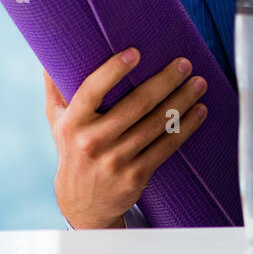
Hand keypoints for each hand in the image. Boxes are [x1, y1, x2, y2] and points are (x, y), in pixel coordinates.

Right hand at [44, 48, 209, 228]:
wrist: (82, 203)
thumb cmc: (73, 149)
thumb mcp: (57, 121)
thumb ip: (57, 87)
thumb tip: (53, 50)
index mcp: (72, 123)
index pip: (91, 91)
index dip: (113, 71)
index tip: (135, 52)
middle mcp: (92, 142)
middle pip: (136, 105)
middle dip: (165, 81)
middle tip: (185, 64)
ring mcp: (115, 160)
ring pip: (156, 124)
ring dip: (182, 101)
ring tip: (199, 83)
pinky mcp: (136, 175)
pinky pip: (167, 146)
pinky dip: (186, 127)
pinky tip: (200, 111)